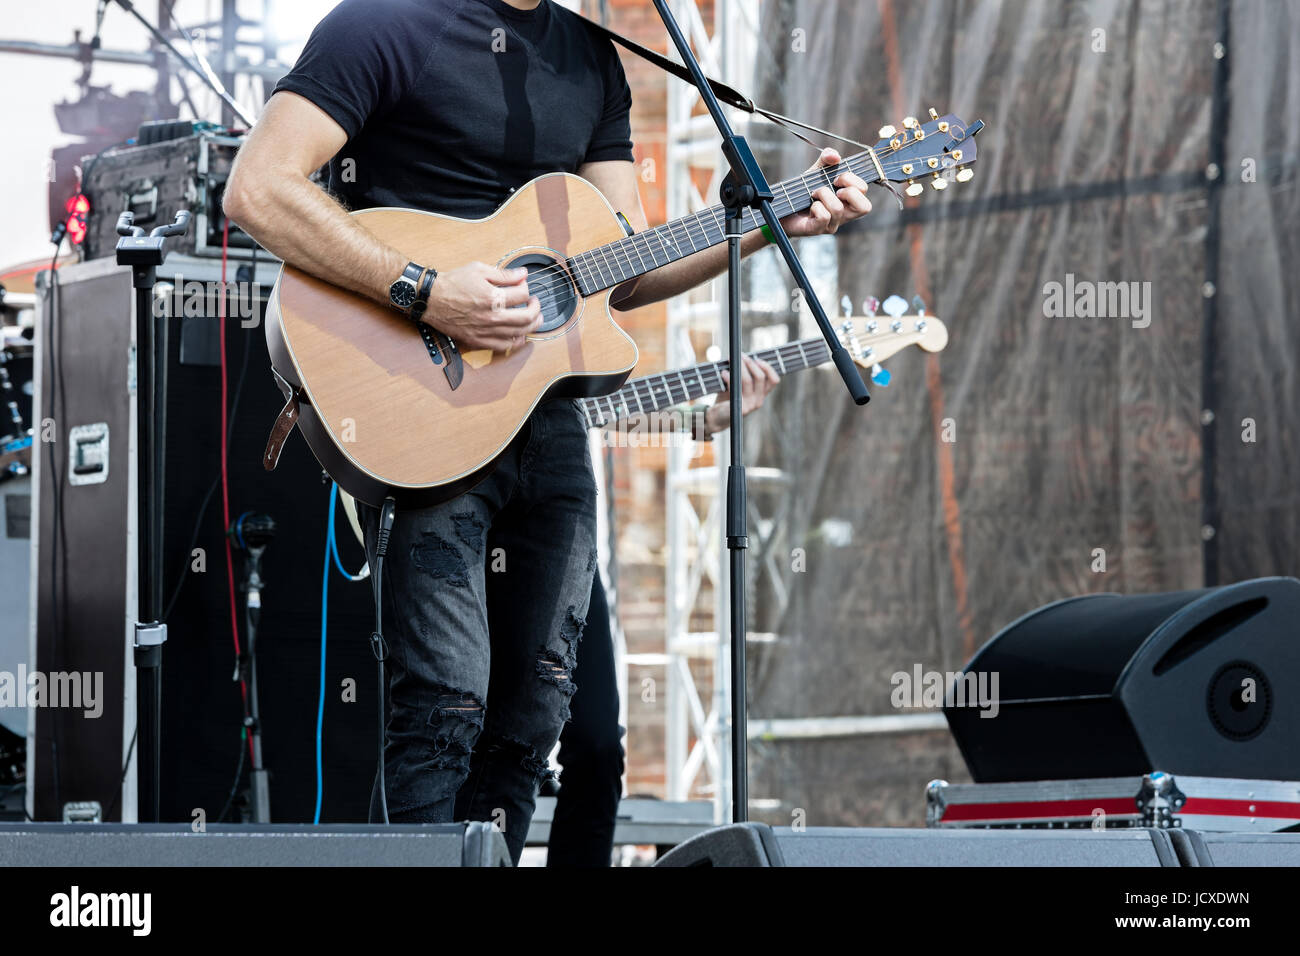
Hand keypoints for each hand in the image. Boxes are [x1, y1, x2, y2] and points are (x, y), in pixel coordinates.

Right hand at [424, 262, 540, 351]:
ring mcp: (485, 331)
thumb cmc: (452, 283)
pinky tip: (519, 335)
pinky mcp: (478, 340)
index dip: (527, 288)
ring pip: (518, 334)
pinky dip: (515, 341)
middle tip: (535, 304)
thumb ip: (504, 274)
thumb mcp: (479, 270)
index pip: (523, 294)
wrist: (431, 299)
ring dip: (531, 326)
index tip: (524, 285)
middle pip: (527, 317)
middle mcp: (491, 317)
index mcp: (493, 297)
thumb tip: (523, 274)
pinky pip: (504, 346)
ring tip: (533, 319)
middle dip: (536, 309)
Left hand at [705, 355, 779, 433]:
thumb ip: (745, 375)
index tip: (757, 359)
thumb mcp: (739, 386)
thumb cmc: (728, 398)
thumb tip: (743, 357)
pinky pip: (736, 388)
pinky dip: (729, 378)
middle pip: (761, 377)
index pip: (774, 380)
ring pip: (748, 381)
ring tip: (731, 361)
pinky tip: (723, 373)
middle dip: (751, 363)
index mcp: (761, 394)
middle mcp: (759, 400)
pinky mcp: (740, 408)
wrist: (717, 417)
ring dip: (740, 368)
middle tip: (741, 356)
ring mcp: (751, 405)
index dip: (768, 368)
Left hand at [780, 148, 871, 237]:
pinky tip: (810, 205)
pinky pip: (824, 216)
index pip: (864, 192)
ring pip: (838, 209)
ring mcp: (832, 224)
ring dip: (824, 194)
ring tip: (814, 193)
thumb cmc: (804, 191)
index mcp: (848, 200)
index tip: (837, 178)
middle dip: (849, 191)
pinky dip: (815, 206)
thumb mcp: (817, 171)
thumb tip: (835, 157)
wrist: (783, 206)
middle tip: (833, 186)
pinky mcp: (818, 230)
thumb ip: (826, 159)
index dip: (854, 181)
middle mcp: (844, 214)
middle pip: (865, 207)